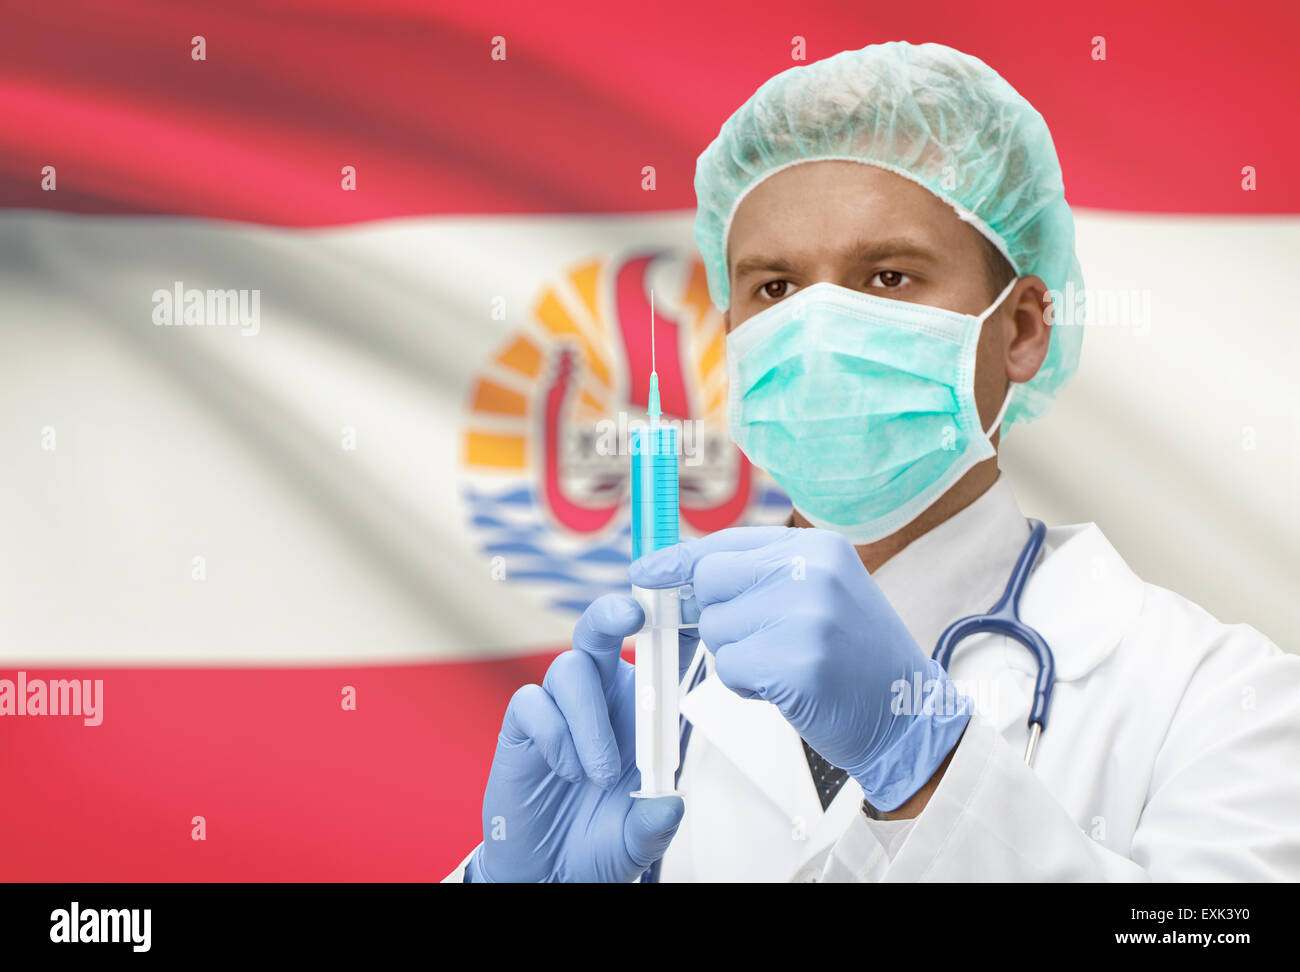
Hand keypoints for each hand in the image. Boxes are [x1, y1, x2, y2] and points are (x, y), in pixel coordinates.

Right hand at [469, 593, 695, 881]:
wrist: (550, 870)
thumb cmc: (601, 840)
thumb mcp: (639, 840)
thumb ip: (654, 824)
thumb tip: (670, 805)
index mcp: (641, 706)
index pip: (658, 651)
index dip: (669, 620)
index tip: (685, 604)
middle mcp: (602, 695)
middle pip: (602, 628)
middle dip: (616, 612)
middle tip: (631, 615)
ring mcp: (560, 706)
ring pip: (570, 668)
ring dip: (589, 721)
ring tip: (597, 775)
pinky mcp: (524, 725)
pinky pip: (533, 703)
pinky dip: (554, 735)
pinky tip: (565, 769)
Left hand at [629, 526, 970, 811]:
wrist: (907, 714)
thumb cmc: (853, 657)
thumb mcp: (819, 593)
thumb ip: (760, 576)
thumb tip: (677, 575)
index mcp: (816, 547)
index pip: (726, 542)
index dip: (679, 560)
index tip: (645, 571)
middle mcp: (812, 570)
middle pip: (710, 581)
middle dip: (720, 616)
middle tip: (762, 640)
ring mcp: (807, 615)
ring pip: (716, 629)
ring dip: (737, 656)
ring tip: (786, 664)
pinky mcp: (797, 663)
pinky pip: (730, 669)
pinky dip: (747, 686)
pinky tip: (786, 688)